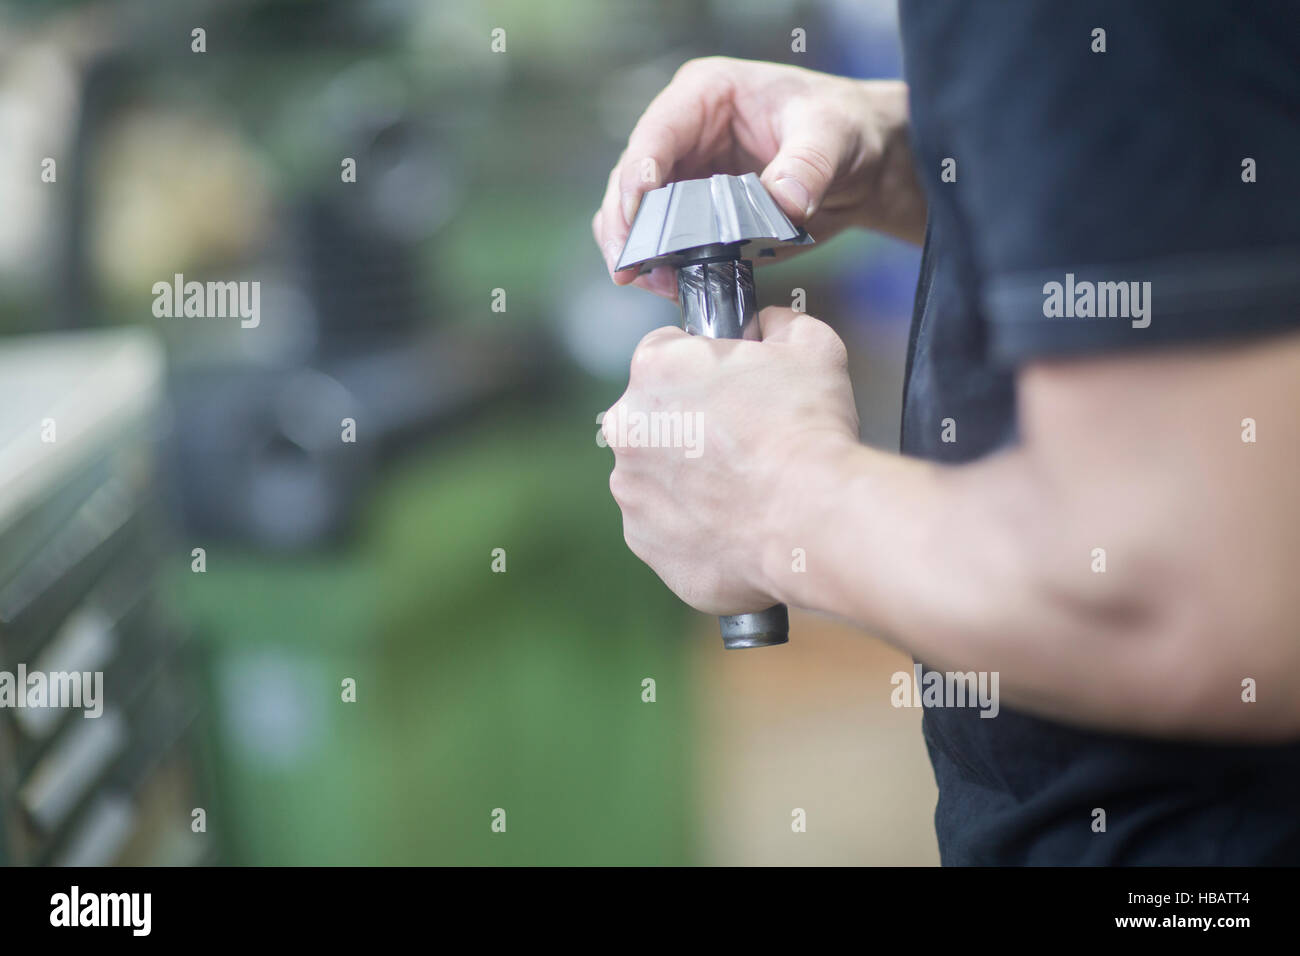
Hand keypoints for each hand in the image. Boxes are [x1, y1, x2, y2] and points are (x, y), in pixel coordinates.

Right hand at [592, 57, 923, 297]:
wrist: (865, 164)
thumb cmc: (846, 128)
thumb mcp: (833, 135)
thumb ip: (808, 165)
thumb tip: (783, 201)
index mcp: (706, 96)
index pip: (656, 133)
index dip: (638, 174)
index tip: (634, 212)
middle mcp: (684, 135)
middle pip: (631, 180)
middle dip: (626, 226)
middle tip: (629, 267)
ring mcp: (684, 178)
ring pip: (635, 216)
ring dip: (636, 252)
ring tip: (653, 283)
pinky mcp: (694, 217)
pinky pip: (662, 243)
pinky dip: (661, 268)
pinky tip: (672, 288)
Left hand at [603, 307, 859, 613]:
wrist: (811, 519)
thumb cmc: (808, 429)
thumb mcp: (810, 345)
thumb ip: (776, 322)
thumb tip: (766, 323)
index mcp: (655, 369)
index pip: (665, 352)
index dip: (702, 367)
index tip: (731, 389)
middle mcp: (627, 427)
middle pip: (654, 417)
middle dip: (690, 425)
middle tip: (742, 442)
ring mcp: (630, 489)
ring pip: (656, 474)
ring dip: (689, 477)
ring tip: (743, 488)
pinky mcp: (644, 540)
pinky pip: (665, 525)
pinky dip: (693, 525)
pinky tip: (736, 523)